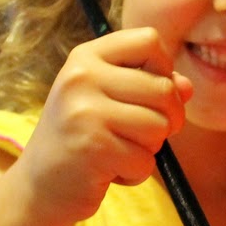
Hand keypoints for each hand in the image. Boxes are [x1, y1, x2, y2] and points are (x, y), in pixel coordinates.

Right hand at [16, 27, 193, 225]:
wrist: (38, 186)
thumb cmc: (81, 137)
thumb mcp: (109, 101)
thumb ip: (149, 87)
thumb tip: (186, 87)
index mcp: (86, 57)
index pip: (148, 40)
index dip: (163, 69)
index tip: (148, 93)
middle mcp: (82, 77)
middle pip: (164, 89)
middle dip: (167, 119)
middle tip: (142, 135)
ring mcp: (85, 112)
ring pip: (159, 126)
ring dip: (149, 149)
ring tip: (119, 152)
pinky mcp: (93, 148)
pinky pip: (145, 160)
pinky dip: (136, 173)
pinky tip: (109, 172)